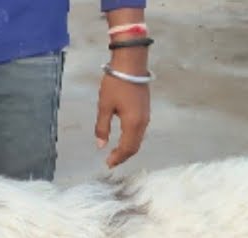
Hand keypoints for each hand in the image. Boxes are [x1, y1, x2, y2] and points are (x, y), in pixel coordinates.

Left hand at [95, 51, 150, 167]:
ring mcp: (146, 116)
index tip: (108, 163)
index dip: (118, 158)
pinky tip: (124, 138)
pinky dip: (132, 139)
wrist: (131, 63)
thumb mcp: (104, 106)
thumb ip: (102, 127)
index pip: (127, 148)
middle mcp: (143, 122)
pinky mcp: (146, 110)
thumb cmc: (116, 83)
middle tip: (111, 161)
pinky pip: (140, 131)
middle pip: (135, 146)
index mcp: (133, 123)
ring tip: (116, 152)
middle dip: (124, 156)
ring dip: (128, 148)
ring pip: (138, 139)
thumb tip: (101, 145)